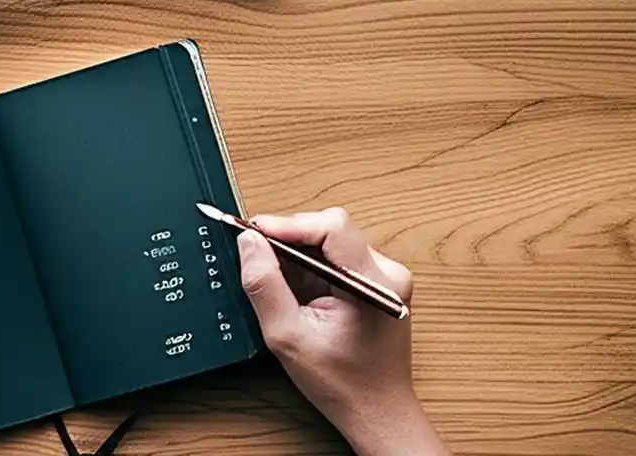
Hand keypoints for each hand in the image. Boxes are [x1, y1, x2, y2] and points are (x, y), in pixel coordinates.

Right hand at [236, 207, 447, 455]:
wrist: (377, 412)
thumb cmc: (343, 384)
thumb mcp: (288, 336)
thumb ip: (265, 285)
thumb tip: (248, 241)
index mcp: (374, 284)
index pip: (331, 227)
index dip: (288, 223)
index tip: (254, 231)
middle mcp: (387, 273)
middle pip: (329, 230)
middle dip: (288, 238)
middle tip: (254, 254)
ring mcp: (384, 277)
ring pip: (329, 243)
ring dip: (297, 255)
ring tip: (273, 278)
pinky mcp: (374, 283)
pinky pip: (334, 259)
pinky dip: (308, 267)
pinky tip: (293, 289)